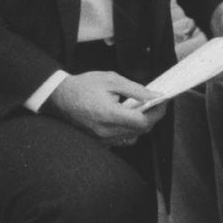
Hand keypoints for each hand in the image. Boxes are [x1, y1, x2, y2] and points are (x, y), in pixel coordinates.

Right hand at [43, 71, 165, 145]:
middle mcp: (106, 132)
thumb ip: (136, 90)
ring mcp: (101, 139)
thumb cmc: (84, 86)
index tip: (164, 100)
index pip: (143, 121)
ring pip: (133, 136)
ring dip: (143, 124)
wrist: (59, 97)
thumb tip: (155, 96)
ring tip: (144, 108)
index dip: (157, 111)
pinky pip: (122, 140)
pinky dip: (131, 129)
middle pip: (141, 130)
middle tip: (157, 102)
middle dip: (153, 117)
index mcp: (109, 115)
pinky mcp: (99, 141)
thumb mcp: (112, 80)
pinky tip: (130, 116)